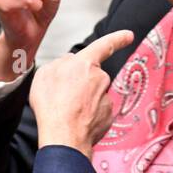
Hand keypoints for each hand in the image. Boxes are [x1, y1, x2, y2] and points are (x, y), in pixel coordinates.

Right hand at [28, 30, 134, 159]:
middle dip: (79, 83)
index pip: (104, 45)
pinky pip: (97, 110)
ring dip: (82, 99)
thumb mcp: (44, 74)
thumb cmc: (52, 106)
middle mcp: (100, 78)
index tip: (128, 35)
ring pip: (94, 93)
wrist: (64, 137)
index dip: (117, 38)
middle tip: (62, 96)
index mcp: (84, 64)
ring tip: (65, 110)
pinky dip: (87, 114)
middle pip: (91, 75)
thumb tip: (69, 62)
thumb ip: (59, 63)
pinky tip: (75, 120)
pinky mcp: (108, 115)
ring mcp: (106, 97)